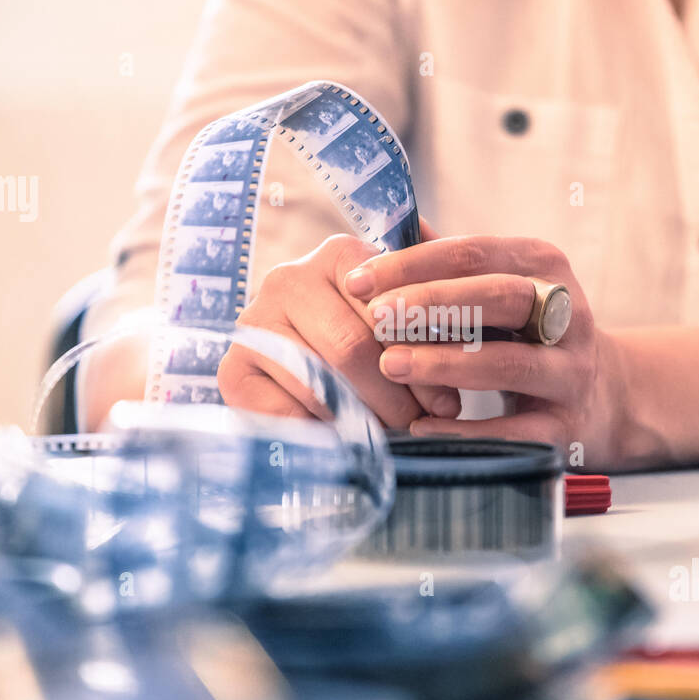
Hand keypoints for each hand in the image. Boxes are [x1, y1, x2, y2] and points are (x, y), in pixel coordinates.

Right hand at [216, 220, 459, 425]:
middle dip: (394, 396)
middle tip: (420, 427)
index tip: (447, 400)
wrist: (308, 370)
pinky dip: (320, 436)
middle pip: (351, 346)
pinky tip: (344, 444)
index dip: (422, 360)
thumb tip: (466, 325)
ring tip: (390, 438)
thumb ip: (438, 315)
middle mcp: (289, 279)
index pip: (386, 308)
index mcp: (340, 256)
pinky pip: (283, 413)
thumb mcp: (409, 319)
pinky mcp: (232, 370)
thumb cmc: (375, 342)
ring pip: (318, 382)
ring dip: (361, 420)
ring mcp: (254, 323)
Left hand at [343, 235, 619, 463]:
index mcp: (543, 266)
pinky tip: (420, 425)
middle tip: (375, 317)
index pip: (474, 252)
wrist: (600, 395)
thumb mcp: (496, 287)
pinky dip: (466, 430)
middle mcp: (566, 312)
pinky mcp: (567, 425)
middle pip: (498, 297)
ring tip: (390, 366)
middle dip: (432, 305)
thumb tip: (380, 226)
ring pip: (509, 363)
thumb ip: (446, 262)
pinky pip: (514, 430)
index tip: (357, 281)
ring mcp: (571, 370)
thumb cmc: (524, 333)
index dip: (413, 264)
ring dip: (445, 363)